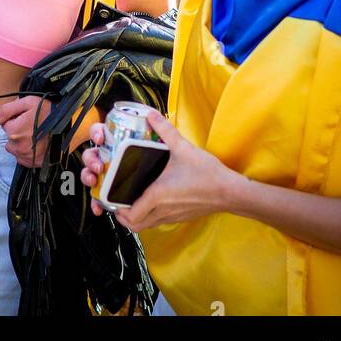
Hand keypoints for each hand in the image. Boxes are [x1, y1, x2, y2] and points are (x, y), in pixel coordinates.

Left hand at [0, 95, 52, 167]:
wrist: (71, 126)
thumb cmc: (50, 112)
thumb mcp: (28, 102)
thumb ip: (7, 109)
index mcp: (14, 131)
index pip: (6, 124)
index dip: (16, 119)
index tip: (27, 117)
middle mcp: (18, 147)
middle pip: (10, 137)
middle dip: (18, 130)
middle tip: (33, 125)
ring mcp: (26, 157)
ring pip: (16, 149)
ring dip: (22, 142)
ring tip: (36, 135)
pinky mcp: (34, 164)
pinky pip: (24, 158)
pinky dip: (28, 152)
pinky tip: (38, 144)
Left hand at [80, 108, 237, 228]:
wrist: (229, 192)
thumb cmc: (206, 173)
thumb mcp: (183, 148)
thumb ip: (165, 130)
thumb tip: (151, 114)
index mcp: (158, 195)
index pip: (130, 214)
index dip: (117, 210)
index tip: (110, 196)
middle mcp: (163, 210)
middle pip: (135, 225)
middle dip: (122, 216)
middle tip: (117, 199)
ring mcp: (172, 217)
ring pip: (146, 225)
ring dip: (135, 217)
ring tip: (130, 199)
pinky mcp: (180, 217)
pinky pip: (157, 221)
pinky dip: (148, 216)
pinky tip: (150, 199)